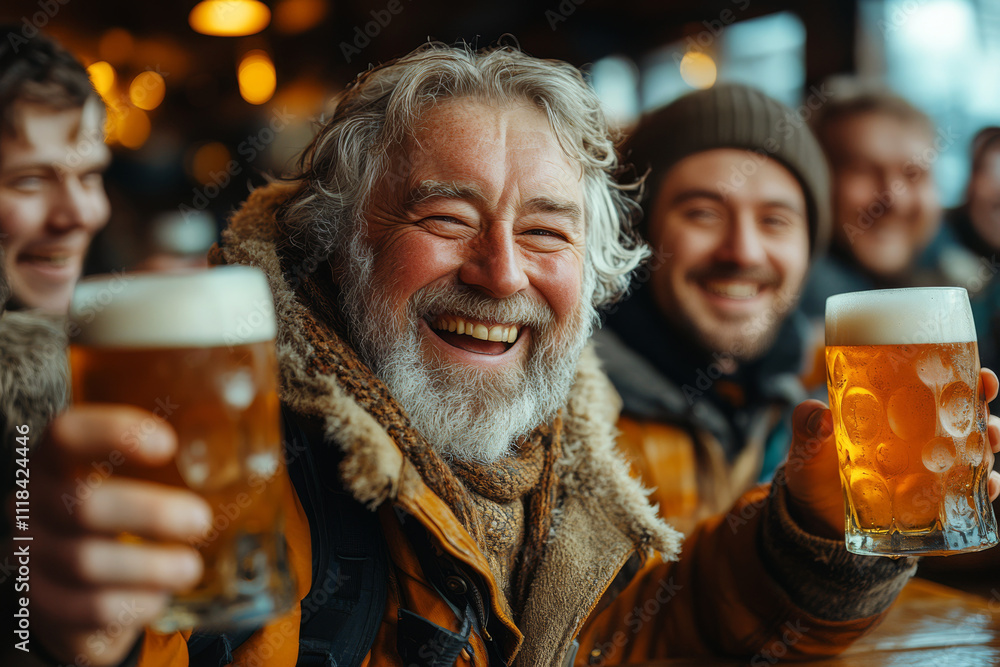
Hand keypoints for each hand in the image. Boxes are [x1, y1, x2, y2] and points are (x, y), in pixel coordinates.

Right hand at [25, 406, 211, 665]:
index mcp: (56, 460)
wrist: (75, 583)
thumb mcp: (134, 480)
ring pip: (87, 562)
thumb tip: (257, 443)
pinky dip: (131, 605)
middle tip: (201, 520)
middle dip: (150, 513)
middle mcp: (33, 503)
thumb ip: (173, 461)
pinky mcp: (43, 602)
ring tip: (191, 567)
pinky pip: (86, 608)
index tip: (168, 443)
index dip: (114, 432)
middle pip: (82, 502)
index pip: (68, 433)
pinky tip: (159, 598)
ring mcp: (32, 555)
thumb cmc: (120, 516)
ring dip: (149, 566)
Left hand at [783, 368, 999, 539]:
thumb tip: (819, 415)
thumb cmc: (812, 468)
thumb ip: (807, 425)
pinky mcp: (928, 502)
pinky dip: (981, 489)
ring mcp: (925, 469)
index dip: (962, 375)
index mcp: (891, 411)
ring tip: (990, 446)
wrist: (813, 516)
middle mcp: (916, 437)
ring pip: (972, 452)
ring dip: (988, 447)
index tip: (983, 375)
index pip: (933, 386)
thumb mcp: (806, 444)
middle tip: (985, 406)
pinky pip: (964, 494)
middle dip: (983, 409)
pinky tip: (986, 486)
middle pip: (962, 416)